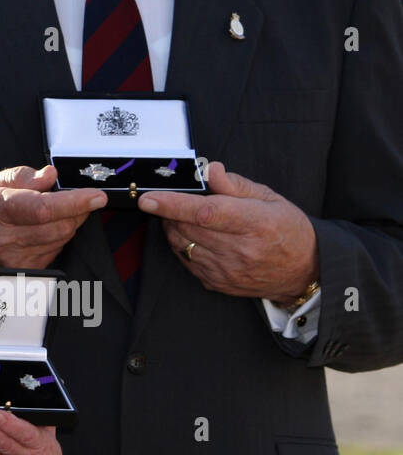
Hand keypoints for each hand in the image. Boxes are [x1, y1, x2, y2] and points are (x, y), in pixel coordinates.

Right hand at [0, 165, 104, 274]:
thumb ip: (19, 177)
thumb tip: (50, 177)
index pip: (43, 208)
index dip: (75, 202)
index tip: (95, 196)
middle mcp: (2, 240)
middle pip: (59, 227)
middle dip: (76, 210)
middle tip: (74, 197)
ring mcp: (11, 261)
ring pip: (59, 241)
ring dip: (65, 224)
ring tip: (47, 212)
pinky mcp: (18, 274)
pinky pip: (52, 254)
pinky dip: (55, 238)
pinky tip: (39, 230)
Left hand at [137, 161, 318, 303]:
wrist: (305, 271)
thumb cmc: (288, 230)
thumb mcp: (269, 198)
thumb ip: (235, 184)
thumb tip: (210, 171)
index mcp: (255, 224)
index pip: (205, 213)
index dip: (173, 204)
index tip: (149, 199)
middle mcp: (240, 250)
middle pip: (187, 228)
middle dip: (170, 212)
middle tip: (172, 201)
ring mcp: (228, 270)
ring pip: (181, 245)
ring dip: (173, 228)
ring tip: (184, 218)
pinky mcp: (218, 283)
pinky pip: (186, 261)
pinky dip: (182, 246)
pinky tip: (195, 237)